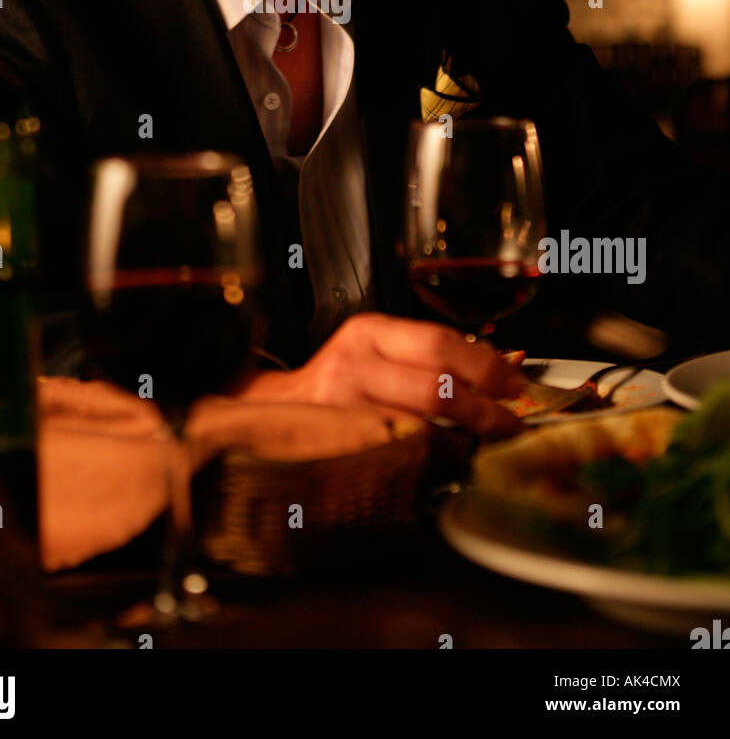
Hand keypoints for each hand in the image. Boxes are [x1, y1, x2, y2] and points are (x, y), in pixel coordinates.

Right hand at [235, 312, 527, 438]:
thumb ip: (430, 354)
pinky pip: (402, 457)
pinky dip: (436, 462)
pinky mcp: (342, 446)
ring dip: (465, 441)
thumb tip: (501, 367)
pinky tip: (450, 460)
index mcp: (369, 332)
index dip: (487, 366)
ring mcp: (345, 409)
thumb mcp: (378, 348)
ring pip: (422, 429)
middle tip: (512, 423)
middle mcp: (354, 365)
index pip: (439, 343)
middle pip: (435, 388)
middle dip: (485, 410)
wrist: (278, 410)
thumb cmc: (340, 380)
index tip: (516, 383)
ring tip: (488, 443)